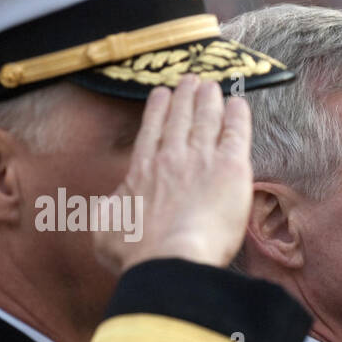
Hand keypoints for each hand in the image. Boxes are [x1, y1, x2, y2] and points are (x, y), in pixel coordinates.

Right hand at [93, 76, 252, 272]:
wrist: (169, 260)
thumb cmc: (136, 254)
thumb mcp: (103, 231)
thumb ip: (107, 209)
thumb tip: (111, 200)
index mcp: (142, 172)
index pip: (151, 132)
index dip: (157, 110)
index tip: (161, 94)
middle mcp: (171, 158)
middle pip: (180, 119)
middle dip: (185, 97)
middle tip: (190, 81)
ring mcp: (201, 159)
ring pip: (206, 119)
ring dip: (208, 99)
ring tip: (211, 86)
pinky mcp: (230, 167)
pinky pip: (236, 132)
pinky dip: (237, 115)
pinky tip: (238, 104)